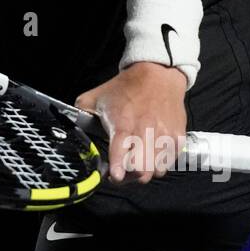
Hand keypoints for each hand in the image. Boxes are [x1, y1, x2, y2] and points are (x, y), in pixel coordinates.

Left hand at [76, 62, 187, 183]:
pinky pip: (169, 163)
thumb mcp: (97, 97)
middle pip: (141, 170)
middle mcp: (145, 131)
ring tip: (138, 161)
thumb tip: (72, 129)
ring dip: (146, 170)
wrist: (159, 74)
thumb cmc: (127, 87)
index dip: (117, 170)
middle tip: (123, 171)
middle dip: (130, 176)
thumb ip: (81, 114)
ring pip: (156, 170)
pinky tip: (152, 153)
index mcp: (123, 123)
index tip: (114, 176)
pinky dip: (160, 163)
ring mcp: (164, 136)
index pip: (120, 152)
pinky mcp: (177, 138)